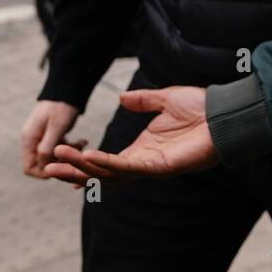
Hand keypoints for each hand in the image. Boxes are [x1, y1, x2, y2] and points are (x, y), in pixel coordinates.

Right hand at [21, 100, 83, 177]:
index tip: (63, 167)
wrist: (68, 89)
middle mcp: (33, 140)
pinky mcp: (53, 134)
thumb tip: (42, 166)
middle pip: (42, 164)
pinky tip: (84, 140)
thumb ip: (47, 146)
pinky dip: (71, 147)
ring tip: (83, 144)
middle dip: (59, 163)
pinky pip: (60, 149)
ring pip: (53, 157)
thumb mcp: (57, 126)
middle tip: (75, 157)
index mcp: (30, 139)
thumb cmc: (62, 106)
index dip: (44, 172)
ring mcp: (42, 137)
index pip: (29, 168)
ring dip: (68, 155)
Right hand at [44, 87, 216, 185]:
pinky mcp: (160, 167)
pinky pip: (127, 168)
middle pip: (101, 173)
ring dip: (82, 168)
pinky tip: (88, 158)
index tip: (59, 158)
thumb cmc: (202, 108)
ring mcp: (150, 167)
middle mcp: (143, 161)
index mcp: (142, 149)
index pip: (105, 161)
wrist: (224, 113)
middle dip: (74, 171)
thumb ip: (143, 100)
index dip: (82, 161)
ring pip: (108, 174)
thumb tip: (121, 98)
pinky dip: (106, 164)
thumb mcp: (166, 99)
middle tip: (47, 166)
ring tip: (56, 162)